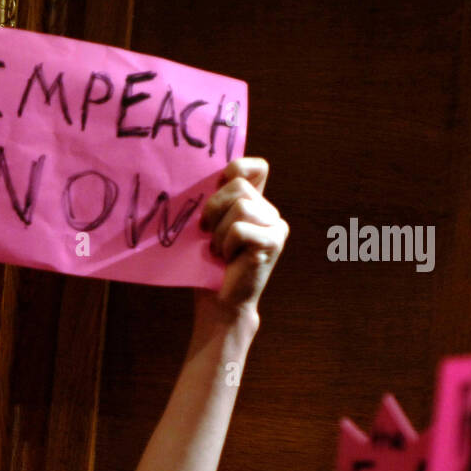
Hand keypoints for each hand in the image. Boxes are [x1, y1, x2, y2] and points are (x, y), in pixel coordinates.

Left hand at [196, 157, 287, 323]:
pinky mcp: (274, 241)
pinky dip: (226, 243)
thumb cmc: (207, 265)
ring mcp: (275, 226)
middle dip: (214, 208)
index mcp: (254, 203)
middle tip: (207, 232)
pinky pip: (240, 228)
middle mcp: (269, 211)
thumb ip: (211, 201)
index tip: (216, 189)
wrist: (218, 302)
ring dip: (219, 231)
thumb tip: (194, 174)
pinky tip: (227, 258)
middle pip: (239, 186)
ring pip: (240, 206)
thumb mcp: (206, 227)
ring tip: (218, 250)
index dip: (236, 169)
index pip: (256, 167)